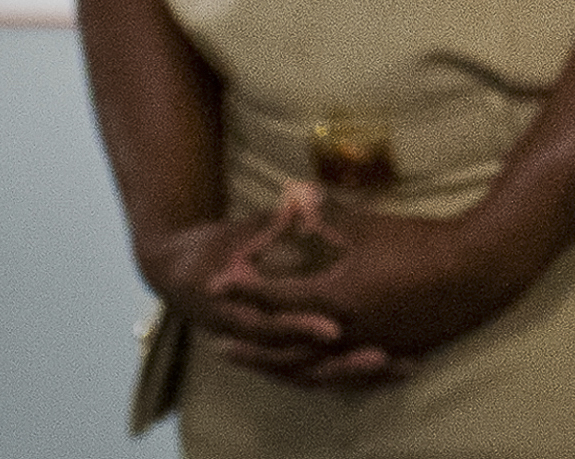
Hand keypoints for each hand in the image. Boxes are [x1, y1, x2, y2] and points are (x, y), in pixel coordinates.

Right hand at [137, 195, 370, 383]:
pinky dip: (342, 374)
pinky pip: (308, 373)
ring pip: (303, 375)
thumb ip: (274, 223)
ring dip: (347, 374)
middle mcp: (242, 340)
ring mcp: (257, 352)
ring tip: (396, 369)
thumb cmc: (215, 247)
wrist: (179, 272)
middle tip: (380, 358)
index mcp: (230, 311)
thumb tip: (304, 198)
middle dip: (336, 365)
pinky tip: (380, 370)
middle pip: (292, 364)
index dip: (299, 328)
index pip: (267, 327)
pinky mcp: (273, 356)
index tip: (335, 330)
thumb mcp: (241, 232)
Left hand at [212, 183, 527, 378]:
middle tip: (221, 346)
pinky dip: (320, 377)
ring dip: (279, 368)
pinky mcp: (388, 356)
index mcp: (335, 298)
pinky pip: (343, 377)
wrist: (477, 271)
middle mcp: (343, 333)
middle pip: (284, 348)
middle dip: (250, 346)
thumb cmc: (422, 244)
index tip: (215, 286)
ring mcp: (366, 349)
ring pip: (310, 371)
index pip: (275, 299)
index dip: (244, 291)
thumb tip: (293, 192)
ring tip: (261, 366)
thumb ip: (328, 215)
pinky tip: (316, 375)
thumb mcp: (372, 226)